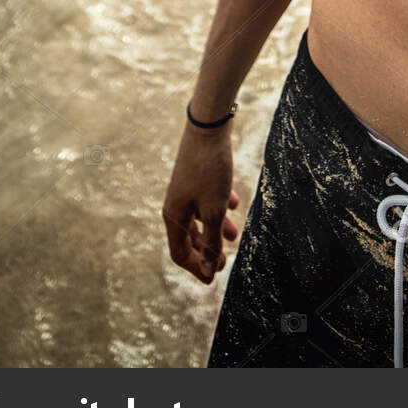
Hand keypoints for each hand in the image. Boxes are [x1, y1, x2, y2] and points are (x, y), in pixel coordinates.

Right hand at [162, 123, 240, 284]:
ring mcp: (185, 189)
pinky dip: (219, 206)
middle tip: (226, 261)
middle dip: (208, 250)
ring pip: (200, 218)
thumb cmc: (209, 171)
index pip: (180, 253)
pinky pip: (206, 199)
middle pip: (189, 237)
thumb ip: (212, 242)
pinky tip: (234, 204)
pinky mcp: (196, 176)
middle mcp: (176, 204)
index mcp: (173, 216)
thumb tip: (210, 271)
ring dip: (216, 229)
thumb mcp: (214, 210)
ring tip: (234, 234)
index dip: (197, 268)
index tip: (214, 280)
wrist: (209, 127)